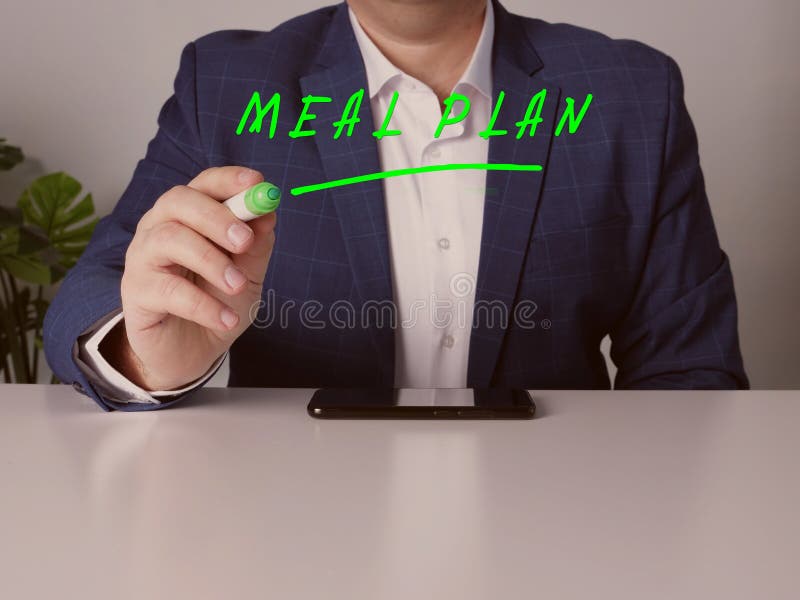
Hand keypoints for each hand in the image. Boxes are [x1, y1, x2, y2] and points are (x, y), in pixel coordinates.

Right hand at [103, 166, 276, 389]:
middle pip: (179, 201)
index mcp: (189, 216)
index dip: (228, 180)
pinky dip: (204, 306)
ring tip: (238, 287)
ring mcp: (143, 258)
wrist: (192, 353)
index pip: (204, 184)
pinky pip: (168, 290)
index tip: (257, 183)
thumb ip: (257, 246)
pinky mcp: (135, 293)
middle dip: (217, 217)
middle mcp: (160, 228)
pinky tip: (226, 320)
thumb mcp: (247, 275)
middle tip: (245, 242)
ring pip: (170, 239)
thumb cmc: (217, 301)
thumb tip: (267, 214)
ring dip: (211, 262)